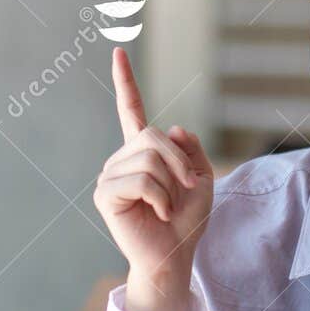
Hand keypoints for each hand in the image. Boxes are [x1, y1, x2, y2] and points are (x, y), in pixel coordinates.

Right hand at [93, 47, 213, 310]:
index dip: (126, 82)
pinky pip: (141, 180)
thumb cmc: (186, 222)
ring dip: (171, 185)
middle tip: (186, 188)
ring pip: (149, 158)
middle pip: (152, 136)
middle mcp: (121, 159)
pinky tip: (158, 213)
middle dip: (179, 162)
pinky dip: (160, 197)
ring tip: (168, 206)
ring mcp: (110, 175)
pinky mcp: (106, 194)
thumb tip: (173, 128)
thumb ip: (192, 149)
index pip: (131, 110)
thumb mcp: (203, 179)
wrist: (174, 257)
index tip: (118, 53)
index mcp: (142, 152)